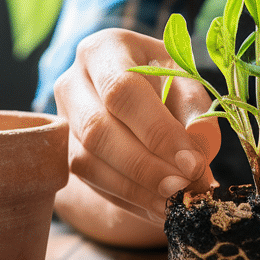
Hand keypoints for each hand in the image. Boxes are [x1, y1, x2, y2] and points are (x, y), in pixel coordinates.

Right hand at [52, 28, 220, 243]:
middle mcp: (72, 81)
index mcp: (104, 49)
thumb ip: (196, 113)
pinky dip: (130, 200)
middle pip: (98, 129)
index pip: (122, 90)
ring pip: (89, 162)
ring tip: (177, 203)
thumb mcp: (186, 82)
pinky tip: (160, 209)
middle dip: (146, 166)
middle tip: (184, 188)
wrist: (136, 91)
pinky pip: (92, 183)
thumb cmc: (165, 81)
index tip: (192, 162)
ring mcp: (62, 120)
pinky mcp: (64, 153)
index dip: (157, 130)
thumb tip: (198, 154)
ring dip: (137, 190)